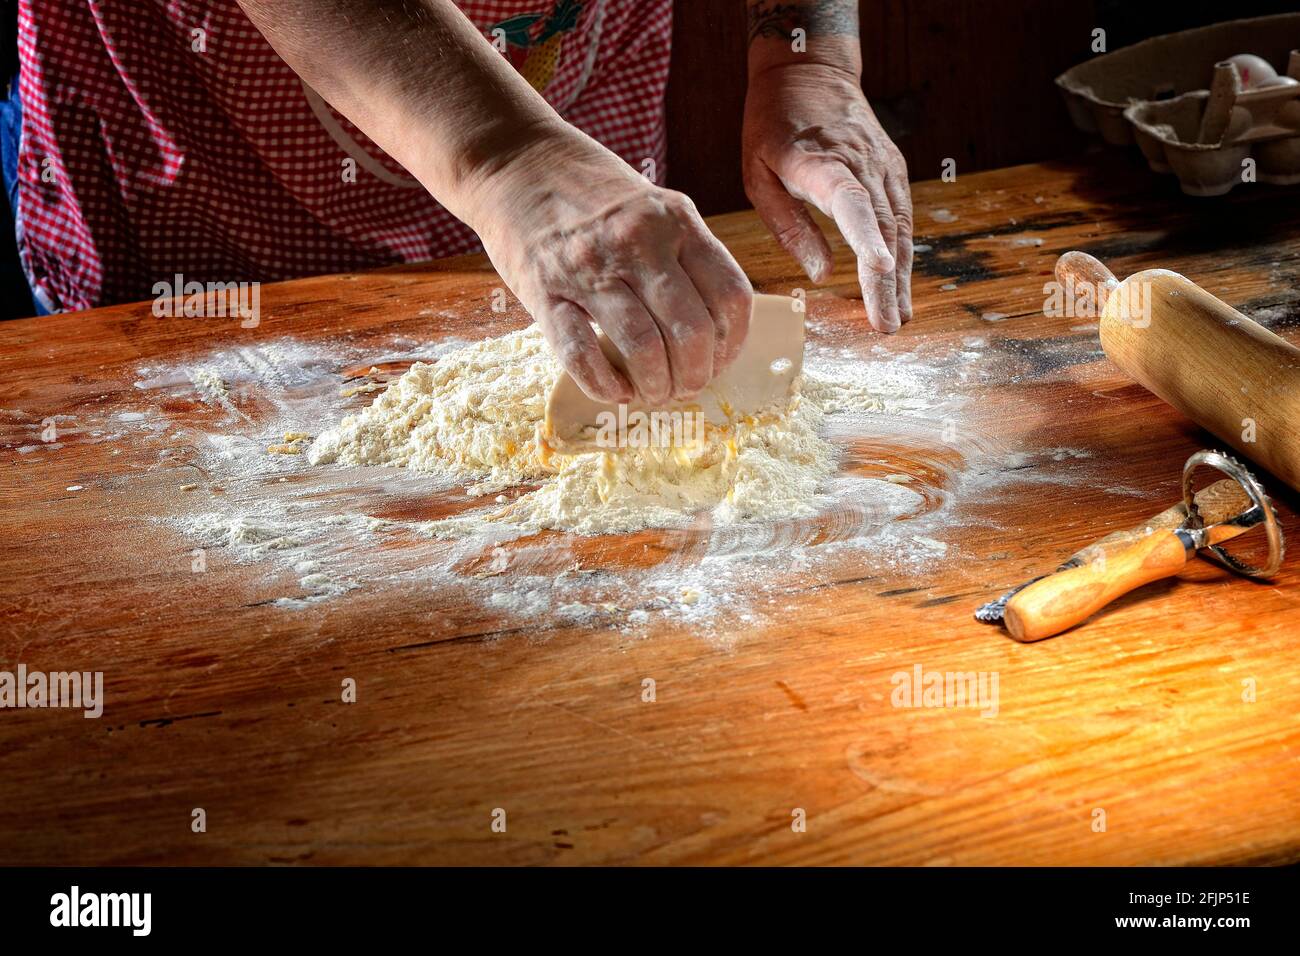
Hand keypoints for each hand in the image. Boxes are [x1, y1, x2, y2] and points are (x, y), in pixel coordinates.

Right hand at [463, 123, 752, 404]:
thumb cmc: (591, 192)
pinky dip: (604, 384)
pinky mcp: (544, 292)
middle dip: (695, 374)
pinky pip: (581, 354)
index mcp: (675, 220)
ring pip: (643, 348)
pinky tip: (614, 390)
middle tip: (686, 386)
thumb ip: (685, 254)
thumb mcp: (653, 206)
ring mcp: (589, 268)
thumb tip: (715, 327)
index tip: (720, 360)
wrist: (515, 163)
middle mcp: (637, 242)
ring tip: (653, 392)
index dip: (732, 343)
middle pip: (690, 331)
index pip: (729, 295)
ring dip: (655, 385)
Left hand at [743, 62, 911, 331]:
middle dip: (887, 281)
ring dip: (900, 276)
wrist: (809, 70)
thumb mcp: (759, 173)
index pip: (851, 203)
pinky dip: (902, 255)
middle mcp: (862, 165)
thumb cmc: (773, 125)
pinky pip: (900, 219)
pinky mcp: (892, 171)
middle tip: (887, 326)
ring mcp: (883, 167)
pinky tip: (898, 287)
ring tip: (897, 318)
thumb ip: (788, 225)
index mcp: (821, 163)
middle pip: (882, 228)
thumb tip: (821, 274)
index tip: (881, 270)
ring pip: (898, 228)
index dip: (867, 238)